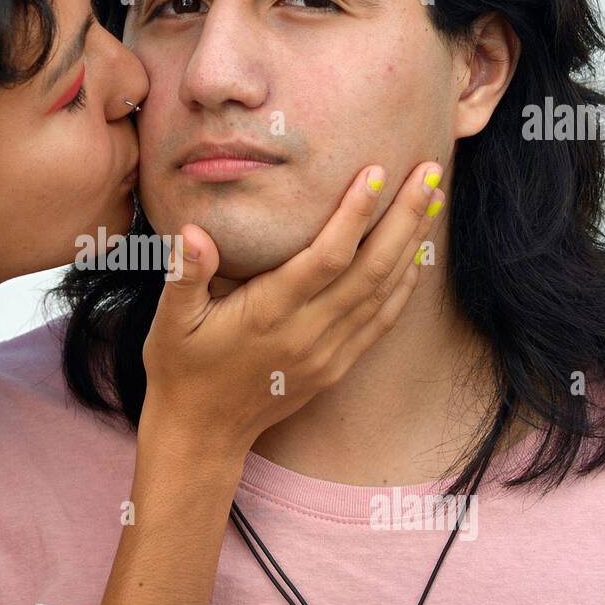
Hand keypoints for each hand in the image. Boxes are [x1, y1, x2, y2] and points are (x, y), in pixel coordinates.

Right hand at [143, 160, 445, 450]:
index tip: (375, 172)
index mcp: (268, 314)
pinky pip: (381, 322)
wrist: (202, 433)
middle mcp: (307, 333)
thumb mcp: (170, 321)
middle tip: (430, 172)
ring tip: (434, 200)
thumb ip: (184, 274)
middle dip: (404, 218)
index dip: (355, 215)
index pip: (326, 257)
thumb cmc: (181, 369)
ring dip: (412, 245)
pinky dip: (404, 286)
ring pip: (384, 293)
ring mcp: (327, 353)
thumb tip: (194, 231)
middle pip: (371, 270)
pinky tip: (417, 256)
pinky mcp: (336, 367)